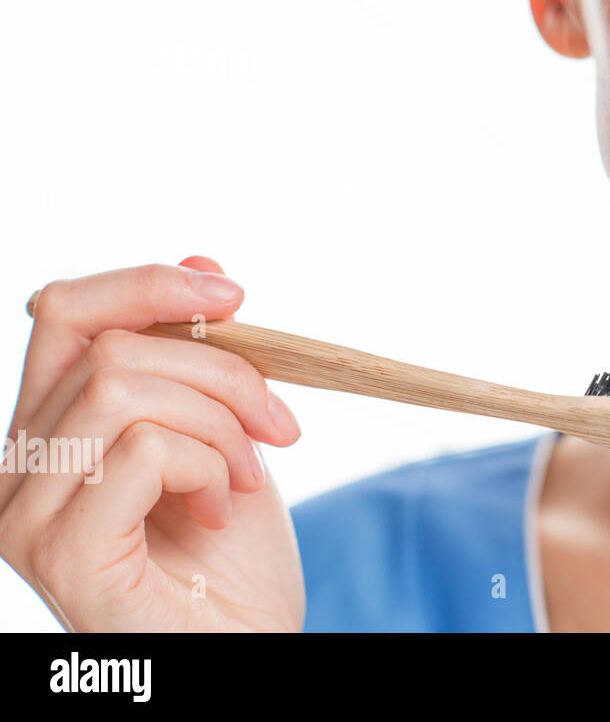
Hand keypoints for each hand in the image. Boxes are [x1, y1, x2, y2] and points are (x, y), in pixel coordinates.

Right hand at [0, 257, 304, 630]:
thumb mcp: (228, 436)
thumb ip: (204, 360)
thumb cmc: (232, 563)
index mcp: (50, 430)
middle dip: (222, 369)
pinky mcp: (62, 552)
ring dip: (222, 424)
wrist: (248, 652)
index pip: (65, 311)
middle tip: (278, 425)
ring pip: (124, 390)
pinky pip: (141, 450)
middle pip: (108, 346)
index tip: (236, 297)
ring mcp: (27, 514)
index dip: (149, 283)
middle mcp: (16, 469)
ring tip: (246, 477)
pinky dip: (207, 467)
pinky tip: (219, 510)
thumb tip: (203, 262)